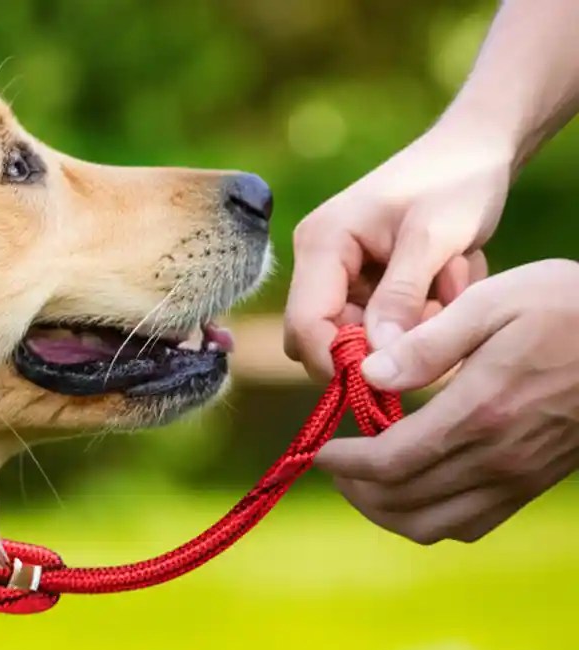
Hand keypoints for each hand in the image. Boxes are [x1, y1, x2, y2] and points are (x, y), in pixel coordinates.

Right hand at [285, 120, 509, 379]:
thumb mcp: (434, 238)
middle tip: (436, 321)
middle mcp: (318, 261)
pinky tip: (449, 278)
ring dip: (410, 326)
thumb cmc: (455, 181)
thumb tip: (378, 360)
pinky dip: (420, 314)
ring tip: (453, 284)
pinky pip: (383, 322)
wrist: (475, 149)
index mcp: (321, 244)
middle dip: (380, 343)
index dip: (339, 360)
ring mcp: (340, 272)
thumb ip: (401, 297)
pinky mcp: (365, 280)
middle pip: (325, 337)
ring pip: (359, 334)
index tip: (395, 370)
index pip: (306, 325)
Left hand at [317, 259, 578, 543]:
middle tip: (334, 462)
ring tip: (364, 478)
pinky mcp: (534, 483)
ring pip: (434, 526)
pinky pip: (470, 524)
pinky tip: (414, 484)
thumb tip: (370, 374)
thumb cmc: (567, 306)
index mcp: (479, 413)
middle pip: (403, 503)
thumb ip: (427, 344)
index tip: (317, 449)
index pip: (390, 463)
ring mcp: (519, 477)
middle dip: (355, 488)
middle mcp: (498, 458)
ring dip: (386, 511)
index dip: (344, 464)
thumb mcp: (492, 301)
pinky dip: (430, 518)